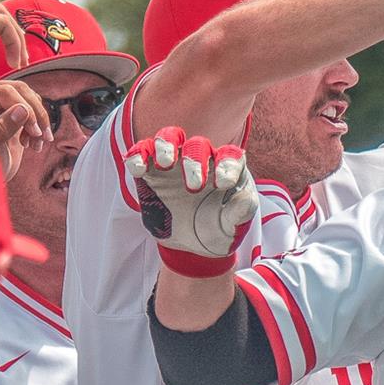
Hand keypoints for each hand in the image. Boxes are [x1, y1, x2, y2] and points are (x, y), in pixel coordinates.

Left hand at [0, 79, 48, 179]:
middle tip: (43, 137)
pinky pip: (29, 103)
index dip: (25, 109)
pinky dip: (37, 121)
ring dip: (38, 119)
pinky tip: (33, 141)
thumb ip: (2, 128)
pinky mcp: (6, 105)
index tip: (35, 132)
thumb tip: (23, 109)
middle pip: (19, 89)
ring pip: (27, 95)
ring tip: (36, 144)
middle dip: (36, 113)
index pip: (5, 92)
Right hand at [124, 128, 257, 276]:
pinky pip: (141, 153)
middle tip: (194, 186)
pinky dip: (138, 156)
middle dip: (195, 160)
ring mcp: (174, 163)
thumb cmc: (218, 228)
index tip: (224, 182)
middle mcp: (201, 160)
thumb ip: (240, 212)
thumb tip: (246, 197)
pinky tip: (137, 168)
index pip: (230, 155)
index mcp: (225, 169)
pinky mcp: (150, 172)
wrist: (192, 246)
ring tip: (165, 162)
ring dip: (166, 145)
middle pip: (197, 145)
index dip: (228, 163)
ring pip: (169, 138)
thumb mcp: (233, 226)